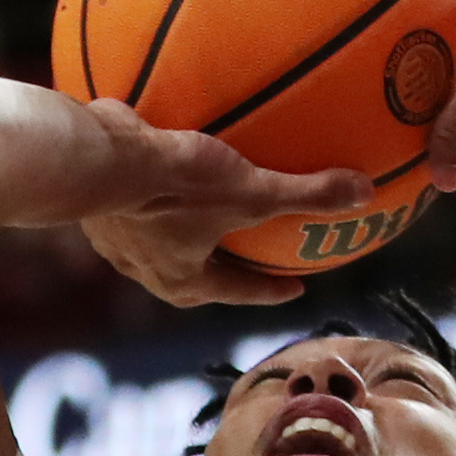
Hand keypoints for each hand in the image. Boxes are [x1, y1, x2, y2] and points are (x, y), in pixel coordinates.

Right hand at [80, 139, 369, 311]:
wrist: (91, 163)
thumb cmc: (171, 188)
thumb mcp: (249, 190)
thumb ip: (306, 193)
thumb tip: (365, 192)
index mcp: (183, 280)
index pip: (238, 292)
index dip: (270, 289)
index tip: (294, 287)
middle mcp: (145, 269)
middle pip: (195, 277)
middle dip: (222, 267)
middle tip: (250, 253)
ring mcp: (115, 239)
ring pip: (159, 243)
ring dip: (183, 230)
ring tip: (204, 206)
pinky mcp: (95, 205)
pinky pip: (134, 203)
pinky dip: (154, 191)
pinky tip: (164, 162)